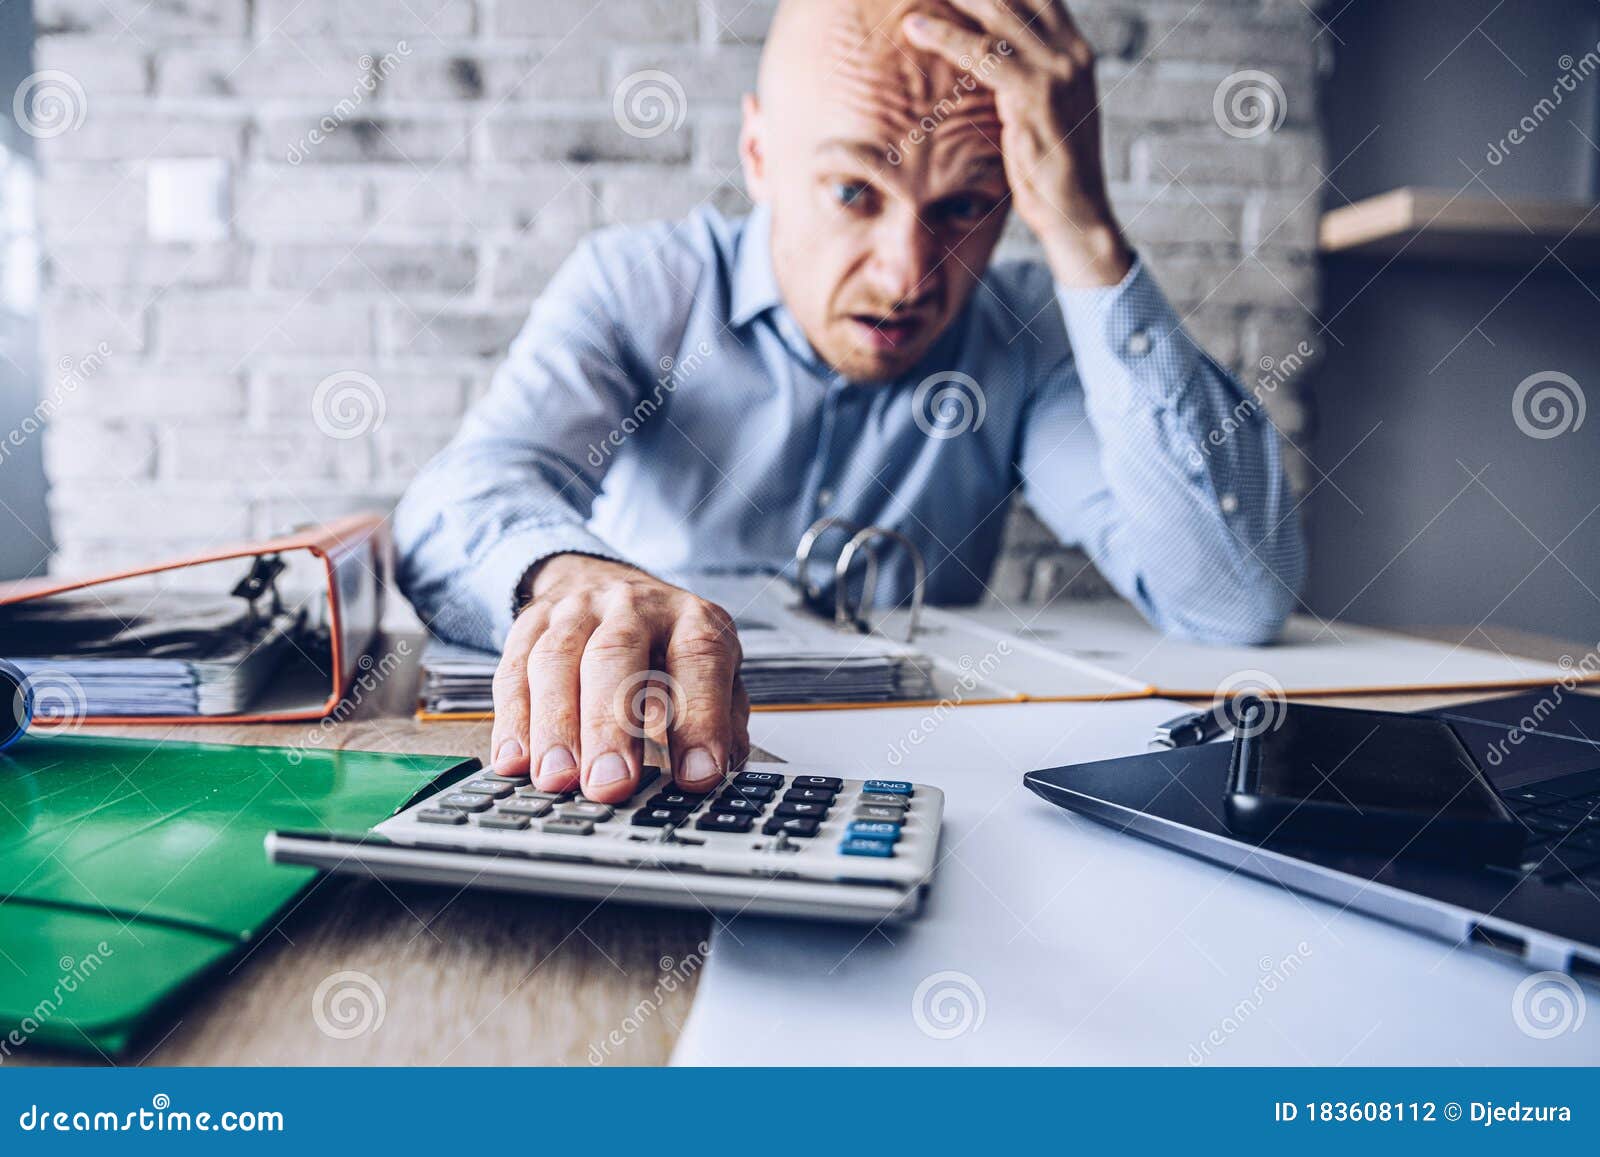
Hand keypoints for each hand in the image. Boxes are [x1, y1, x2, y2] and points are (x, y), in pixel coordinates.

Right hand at [489, 554, 749, 804]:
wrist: (606, 583)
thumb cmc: (667, 645)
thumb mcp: (712, 671)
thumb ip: (722, 717)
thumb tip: (720, 767)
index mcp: (692, 619)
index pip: (699, 660)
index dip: (699, 719)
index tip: (696, 776)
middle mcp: (634, 606)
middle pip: (616, 655)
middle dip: (610, 725)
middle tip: (609, 784)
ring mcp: (577, 610)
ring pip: (557, 660)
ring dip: (554, 726)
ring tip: (557, 779)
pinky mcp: (530, 624)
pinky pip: (513, 669)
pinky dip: (511, 719)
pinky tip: (513, 760)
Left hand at [903, 0, 1132, 286]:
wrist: (1076, 212)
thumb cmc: (1051, 168)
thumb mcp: (1044, 110)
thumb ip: (1024, 76)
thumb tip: (989, 57)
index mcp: (1075, 50)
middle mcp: (1071, 52)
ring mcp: (1057, 70)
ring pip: (997, 12)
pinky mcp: (1035, 95)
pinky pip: (982, 54)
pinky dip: (944, 36)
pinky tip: (913, 27)